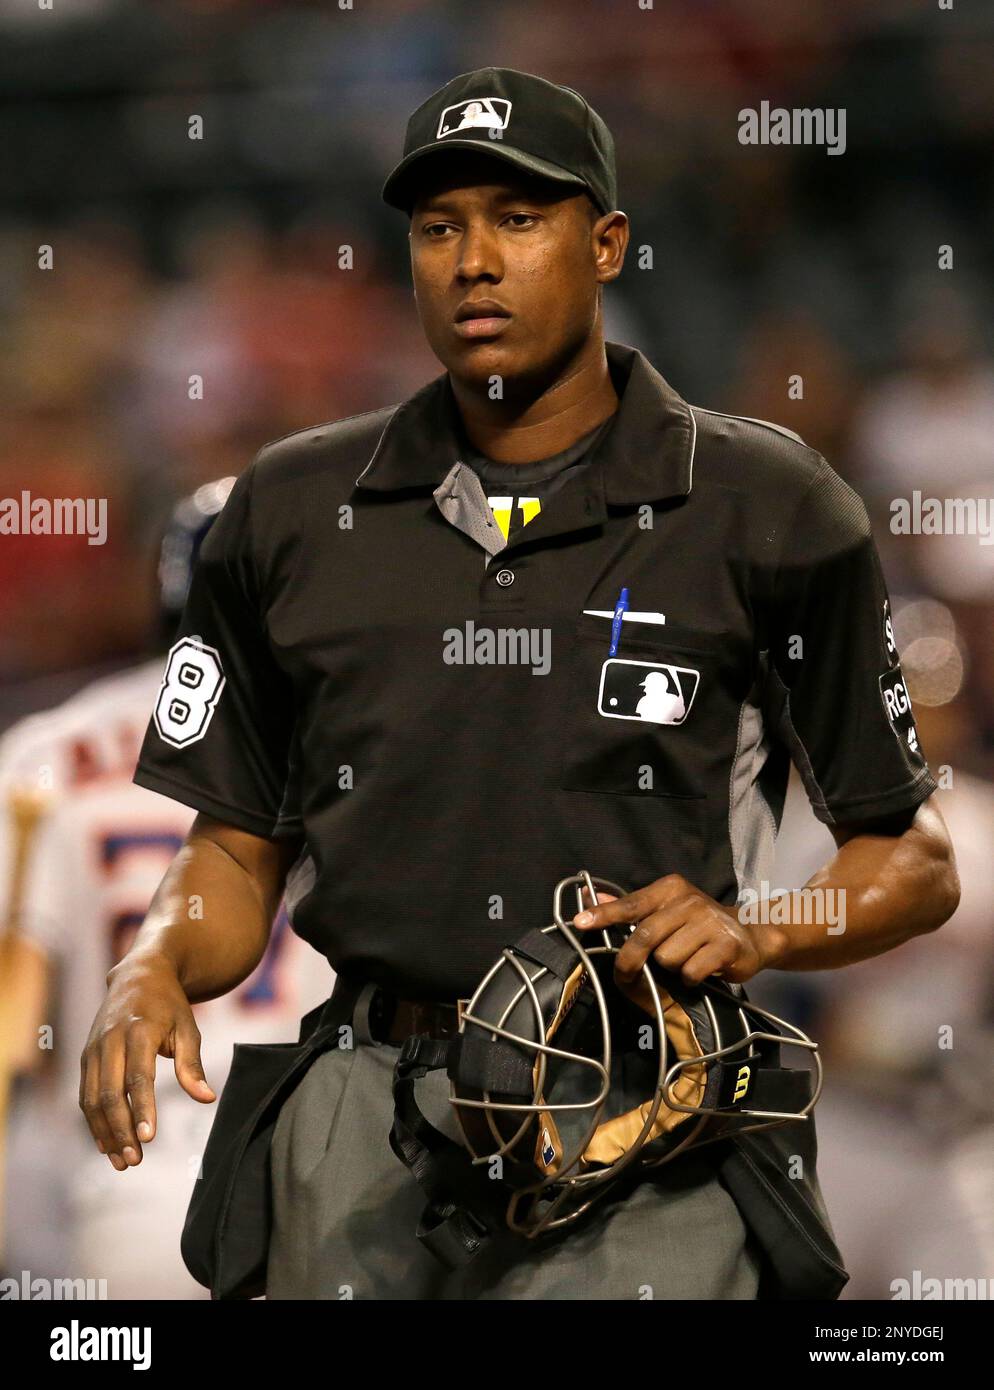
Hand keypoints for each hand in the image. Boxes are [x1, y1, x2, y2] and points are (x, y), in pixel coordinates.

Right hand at [79, 955, 214, 1169]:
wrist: (138, 975)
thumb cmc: (169, 1005)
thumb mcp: (188, 1028)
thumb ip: (193, 1065)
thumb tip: (207, 1099)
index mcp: (139, 1030)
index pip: (138, 1077)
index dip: (142, 1109)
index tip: (148, 1139)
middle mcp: (110, 1040)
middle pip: (109, 1093)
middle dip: (121, 1130)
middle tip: (135, 1160)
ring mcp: (94, 1049)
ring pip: (91, 1099)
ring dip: (105, 1133)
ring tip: (123, 1161)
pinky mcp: (86, 1057)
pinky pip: (85, 1095)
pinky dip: (94, 1122)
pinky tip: (107, 1144)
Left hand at [571, 874, 785, 1011]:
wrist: (752, 935)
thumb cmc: (700, 924)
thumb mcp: (667, 909)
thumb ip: (629, 907)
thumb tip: (588, 896)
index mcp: (671, 889)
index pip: (632, 904)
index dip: (605, 914)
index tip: (580, 923)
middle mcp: (690, 901)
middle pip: (645, 936)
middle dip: (630, 960)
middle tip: (627, 974)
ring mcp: (710, 922)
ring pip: (667, 958)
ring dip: (670, 968)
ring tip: (685, 960)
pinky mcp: (726, 946)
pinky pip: (690, 972)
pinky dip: (690, 978)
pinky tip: (701, 969)